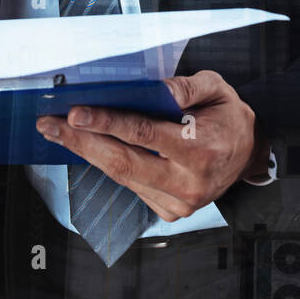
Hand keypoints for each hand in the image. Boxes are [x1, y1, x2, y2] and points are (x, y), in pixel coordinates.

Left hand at [35, 69, 269, 221]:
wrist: (249, 154)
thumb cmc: (229, 117)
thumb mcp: (216, 89)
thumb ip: (185, 87)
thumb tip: (152, 89)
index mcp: (201, 148)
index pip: (144, 134)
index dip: (106, 123)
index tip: (76, 113)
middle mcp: (189, 181)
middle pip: (123, 162)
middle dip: (81, 142)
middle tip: (50, 125)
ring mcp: (179, 201)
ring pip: (122, 176)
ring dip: (87, 153)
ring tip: (60, 133)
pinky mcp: (170, 211)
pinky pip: (131, 186)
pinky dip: (109, 165)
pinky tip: (91, 148)